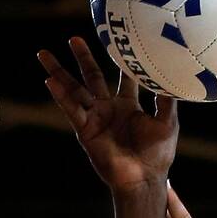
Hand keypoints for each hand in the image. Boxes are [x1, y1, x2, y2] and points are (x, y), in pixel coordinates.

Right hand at [37, 37, 178, 192]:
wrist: (144, 179)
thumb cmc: (158, 155)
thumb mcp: (168, 122)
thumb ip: (167, 98)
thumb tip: (173, 72)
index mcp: (128, 106)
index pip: (123, 77)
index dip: (120, 60)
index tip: (116, 39)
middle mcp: (109, 109)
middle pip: (92, 77)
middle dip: (82, 59)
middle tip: (73, 38)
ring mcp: (95, 119)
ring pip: (74, 90)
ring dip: (59, 73)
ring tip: (43, 54)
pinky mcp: (86, 131)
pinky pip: (71, 110)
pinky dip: (60, 96)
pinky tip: (49, 80)